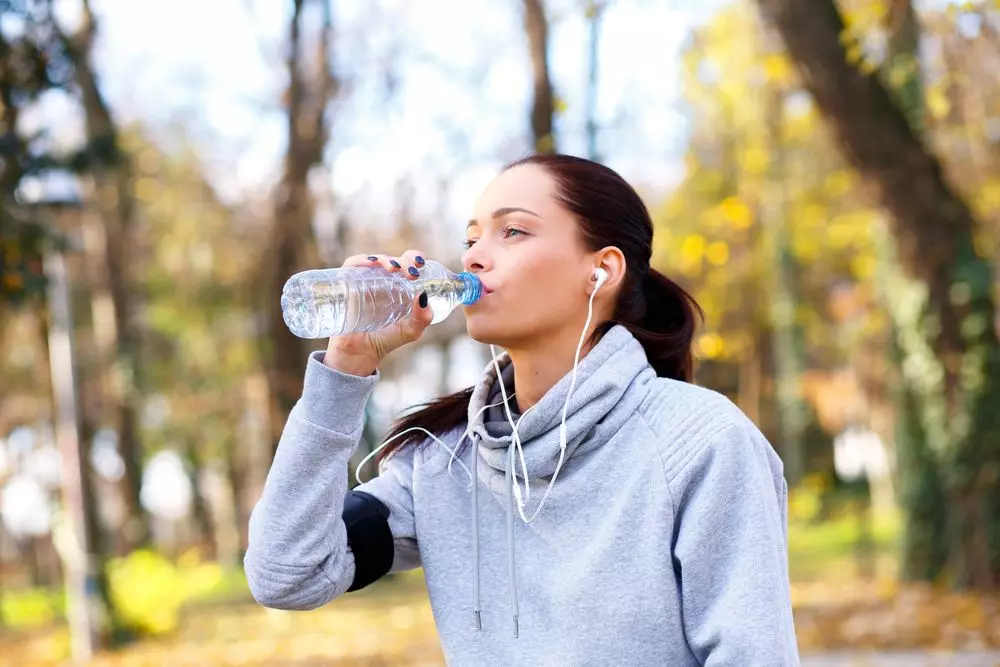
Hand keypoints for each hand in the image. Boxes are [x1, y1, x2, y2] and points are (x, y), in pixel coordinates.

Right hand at [322, 249, 432, 375]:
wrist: (359, 354)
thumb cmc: (384, 341)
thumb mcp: (410, 331)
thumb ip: (422, 318)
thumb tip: (424, 296)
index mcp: (398, 287)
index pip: (406, 265)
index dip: (414, 258)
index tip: (421, 264)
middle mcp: (381, 281)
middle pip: (393, 261)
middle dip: (404, 261)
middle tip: (411, 273)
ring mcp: (363, 282)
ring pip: (375, 260)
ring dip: (385, 259)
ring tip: (394, 269)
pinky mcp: (346, 284)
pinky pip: (352, 265)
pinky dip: (361, 260)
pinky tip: (371, 263)